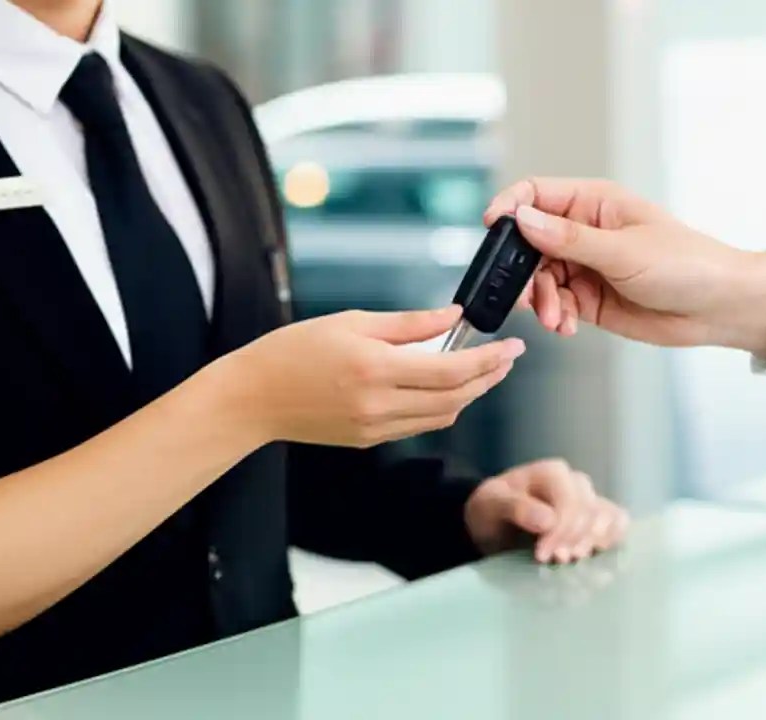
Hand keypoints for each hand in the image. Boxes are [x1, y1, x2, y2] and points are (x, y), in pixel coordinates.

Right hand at [215, 307, 524, 447]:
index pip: (452, 370)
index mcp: (375, 370)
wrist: (253, 398)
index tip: (513, 347)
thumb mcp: (352, 322)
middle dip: (489, 378)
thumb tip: (454, 317)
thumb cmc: (295, 351)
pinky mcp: (369, 441)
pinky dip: (442, 407)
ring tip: (485, 371)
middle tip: (509, 359)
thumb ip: (409, 324)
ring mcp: (375, 429)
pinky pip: (419, 425)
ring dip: (470, 395)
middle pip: (456, 397)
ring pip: (443, 416)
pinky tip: (449, 388)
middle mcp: (379, 405)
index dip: (489, 360)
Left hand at [463, 458, 628, 563]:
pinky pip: (618, 521)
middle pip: (590, 513)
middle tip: (555, 561)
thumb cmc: (491, 510)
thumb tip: (548, 520)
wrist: (492, 521)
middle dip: (574, 541)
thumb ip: (516, 508)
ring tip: (572, 559)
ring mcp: (587, 498)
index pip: (569, 503)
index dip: (560, 532)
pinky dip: (613, 537)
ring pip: (608, 516)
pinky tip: (597, 553)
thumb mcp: (491, 505)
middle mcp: (574, 482)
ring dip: (594, 542)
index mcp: (551, 472)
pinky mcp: (595, 516)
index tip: (541, 555)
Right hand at [484, 178, 765, 358]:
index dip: (510, 208)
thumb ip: (569, 239)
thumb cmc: (686, 265)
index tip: (492, 229)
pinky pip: (555, 305)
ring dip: (540, 301)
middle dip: (524, 272)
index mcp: (594, 203)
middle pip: (528, 243)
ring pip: (538, 279)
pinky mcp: (590, 299)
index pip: (536, 194)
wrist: (718, 308)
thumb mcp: (623, 250)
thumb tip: (523, 220)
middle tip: (530, 295)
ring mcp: (586, 266)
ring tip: (558, 319)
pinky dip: (555, 317)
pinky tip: (567, 327)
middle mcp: (584, 232)